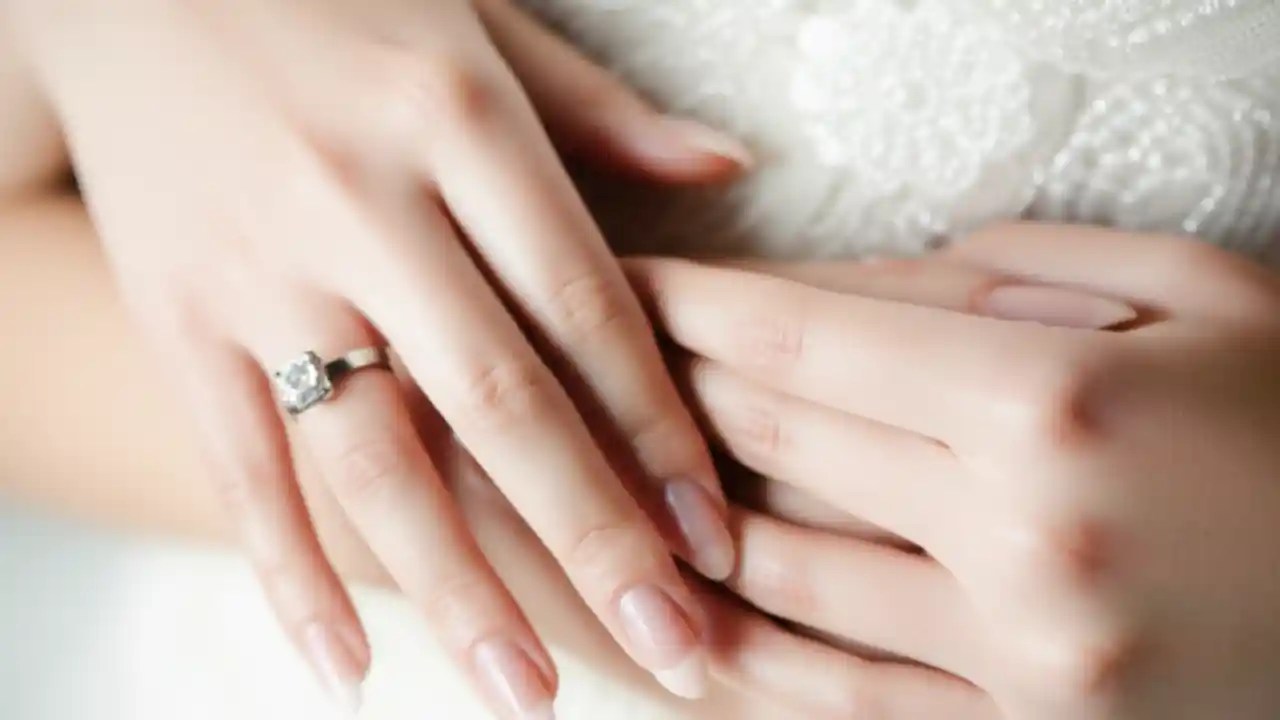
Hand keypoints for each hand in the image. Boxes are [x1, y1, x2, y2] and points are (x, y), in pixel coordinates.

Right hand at [7, 0, 751, 713]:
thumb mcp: (479, 19)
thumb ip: (601, 112)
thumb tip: (730, 171)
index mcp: (458, 121)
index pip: (586, 311)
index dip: (658, 435)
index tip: (712, 538)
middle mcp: (362, 203)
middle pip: (500, 407)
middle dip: (594, 544)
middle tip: (672, 653)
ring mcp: (260, 269)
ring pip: (374, 461)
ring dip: (458, 592)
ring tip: (528, 694)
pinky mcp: (171, 315)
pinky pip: (235, 465)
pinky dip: (287, 575)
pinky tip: (344, 669)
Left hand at [630, 224, 1279, 719]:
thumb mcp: (1201, 293)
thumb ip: (1022, 273)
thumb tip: (865, 286)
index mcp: (1054, 404)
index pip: (806, 342)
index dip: (695, 309)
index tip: (622, 287)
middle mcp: (1020, 537)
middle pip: (778, 447)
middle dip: (671, 392)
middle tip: (603, 362)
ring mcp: (1018, 660)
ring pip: (784, 576)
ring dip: (682, 520)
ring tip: (607, 479)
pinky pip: (846, 701)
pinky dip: (751, 661)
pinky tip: (684, 624)